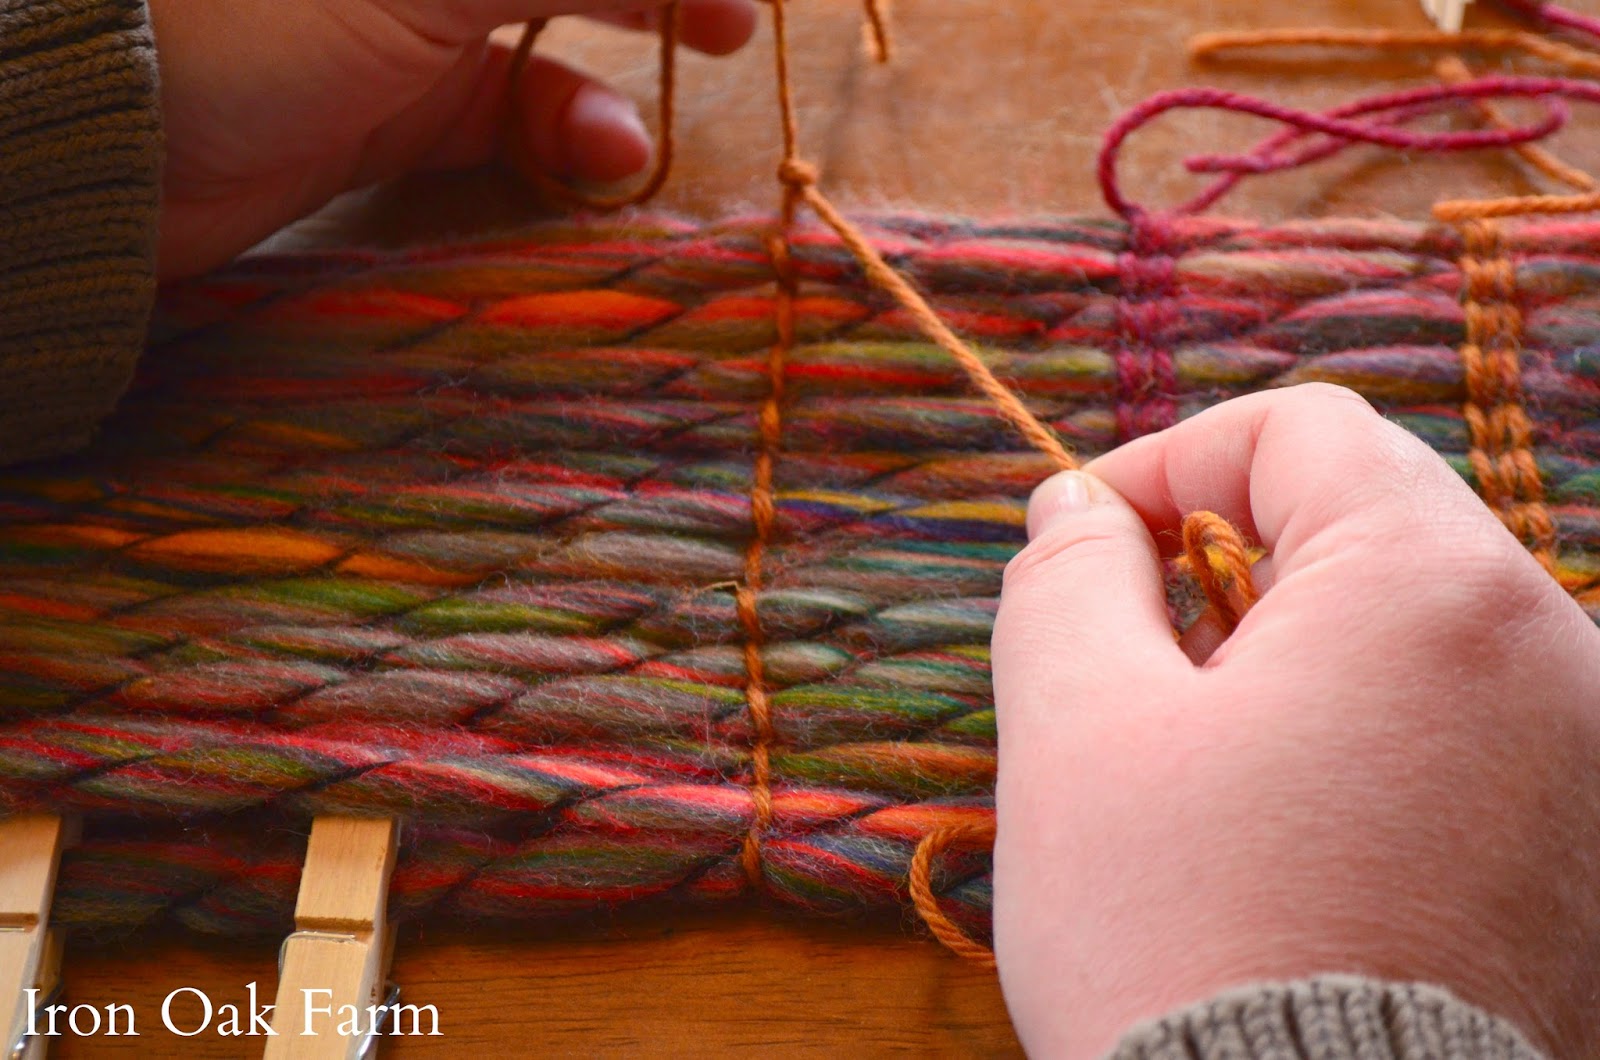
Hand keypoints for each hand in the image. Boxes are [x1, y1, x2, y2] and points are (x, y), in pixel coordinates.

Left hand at [148, 0, 755, 276]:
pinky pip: (506, 111)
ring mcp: (397, 12)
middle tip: (736, 8)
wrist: (92, 150)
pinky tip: (603, 156)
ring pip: (550, 19)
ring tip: (686, 78)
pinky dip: (566, 135)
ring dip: (630, 49)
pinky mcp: (387, 105)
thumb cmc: (245, 11)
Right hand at [991, 384, 1599, 1057]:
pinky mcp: (1585, 855)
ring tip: (1197, 775)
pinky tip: (1286, 839)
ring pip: (1409, 633)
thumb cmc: (1180, 939)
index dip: (1167, 464)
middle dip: (1223, 571)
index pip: (1297, 431)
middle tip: (1125, 674)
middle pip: (1362, 527)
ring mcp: (1589, 760)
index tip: (1082, 546)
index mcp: (1432, 585)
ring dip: (1288, 660)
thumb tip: (1079, 505)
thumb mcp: (1077, 726)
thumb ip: (1068, 573)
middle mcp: (1552, 652)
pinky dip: (1363, 736)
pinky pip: (1461, 730)